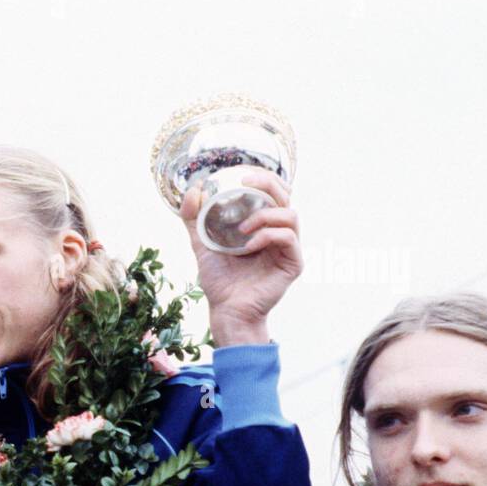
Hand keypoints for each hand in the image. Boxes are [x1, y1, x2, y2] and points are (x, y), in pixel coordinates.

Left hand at [180, 168, 302, 346]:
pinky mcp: (293, 263)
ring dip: (265, 215)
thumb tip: (193, 189)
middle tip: (244, 184)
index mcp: (263, 226)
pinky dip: (268, 235)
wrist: (226, 311)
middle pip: (286, 196)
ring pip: (291, 215)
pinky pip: (288, 238)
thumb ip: (194, 218)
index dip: (263, 177)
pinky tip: (249, 245)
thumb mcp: (202, 243)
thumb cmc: (219, 280)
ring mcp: (288, 248)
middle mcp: (279, 234)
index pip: (272, 192)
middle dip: (268, 184)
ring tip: (242, 228)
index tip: (240, 175)